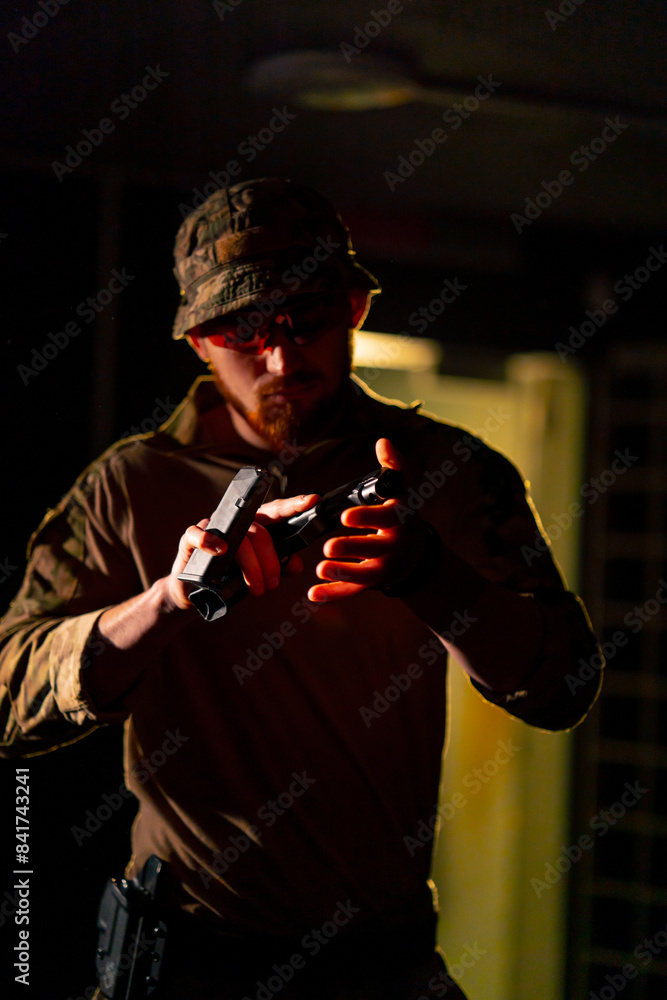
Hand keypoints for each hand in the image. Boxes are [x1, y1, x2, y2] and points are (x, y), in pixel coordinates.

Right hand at [165, 494, 318, 609]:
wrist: (194, 593)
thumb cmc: (230, 577)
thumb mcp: (259, 573)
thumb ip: (280, 567)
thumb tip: (296, 563)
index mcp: (253, 524)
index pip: (276, 511)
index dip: (294, 505)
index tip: (313, 501)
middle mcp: (234, 521)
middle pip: (259, 531)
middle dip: (270, 560)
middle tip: (273, 585)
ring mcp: (212, 527)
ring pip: (237, 538)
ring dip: (250, 565)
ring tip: (258, 589)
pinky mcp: (190, 538)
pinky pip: (197, 533)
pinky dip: (209, 540)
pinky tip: (220, 550)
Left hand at [308, 438, 427, 602]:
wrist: (415, 555)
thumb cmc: (400, 518)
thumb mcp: (400, 492)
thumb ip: (392, 467)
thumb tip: (383, 442)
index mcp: (398, 521)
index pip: (385, 518)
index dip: (366, 517)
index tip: (345, 515)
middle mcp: (393, 546)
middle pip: (372, 549)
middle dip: (351, 548)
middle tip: (328, 546)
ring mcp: (383, 567)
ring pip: (364, 574)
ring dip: (342, 573)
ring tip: (321, 568)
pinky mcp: (372, 583)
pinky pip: (353, 590)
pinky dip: (335, 594)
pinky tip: (314, 595)